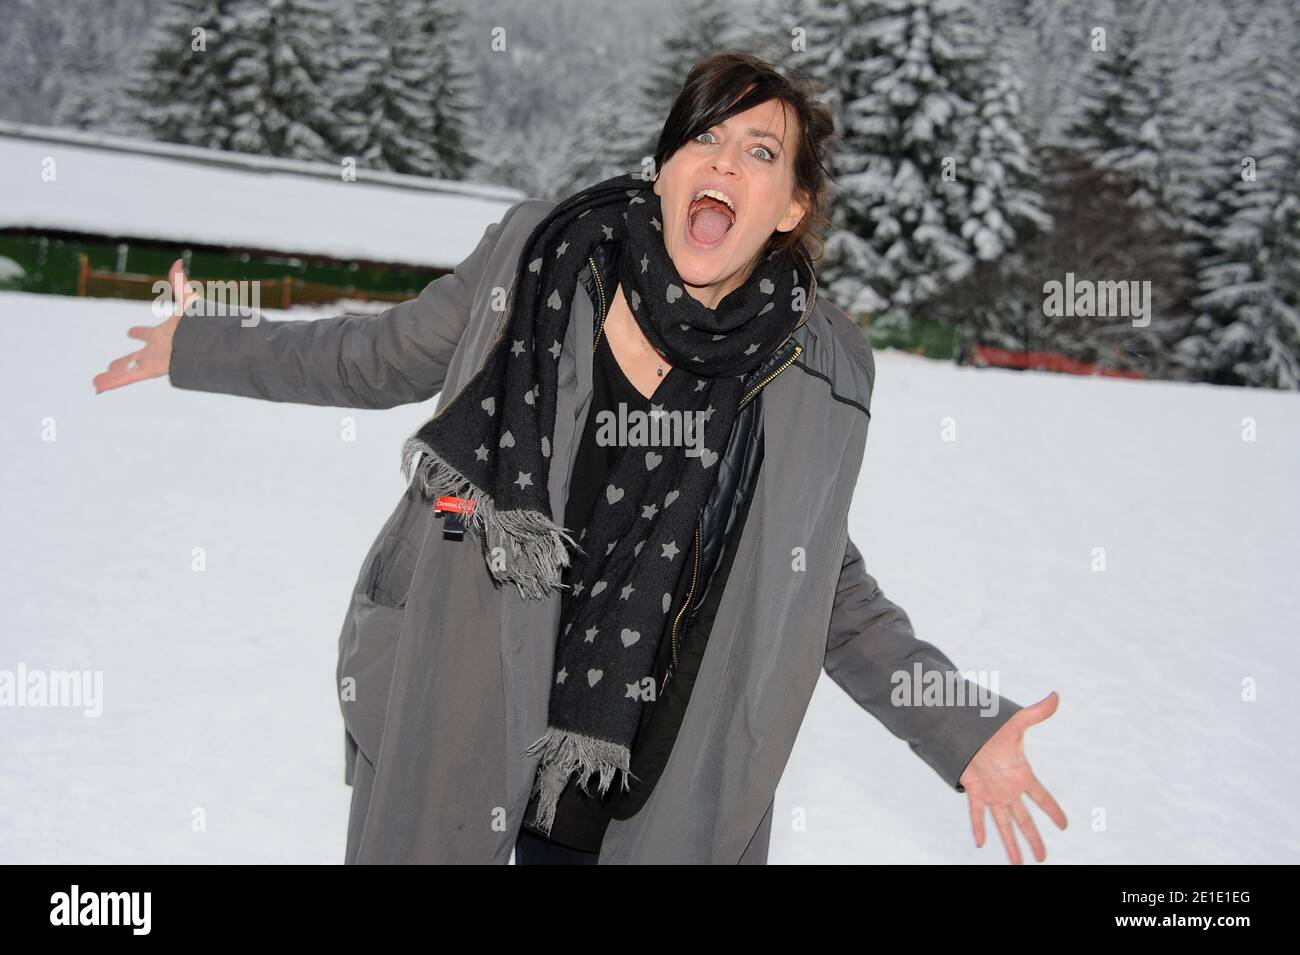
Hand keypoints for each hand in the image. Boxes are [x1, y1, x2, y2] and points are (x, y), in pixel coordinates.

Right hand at [93, 258, 193, 393]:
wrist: (212, 344)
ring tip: (98, 381)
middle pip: (136, 356)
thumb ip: (180, 284)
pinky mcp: (152, 370)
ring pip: (129, 369)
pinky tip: (98, 387)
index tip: (130, 332)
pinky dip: (113, 382)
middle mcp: (158, 349)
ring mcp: (154, 361)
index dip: (139, 333)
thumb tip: (178, 262)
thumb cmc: (203, 324)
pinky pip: (129, 377)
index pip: (148, 334)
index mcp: (164, 335)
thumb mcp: (188, 302)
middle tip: (111, 364)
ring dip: (114, 374)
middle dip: (124, 360)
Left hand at [959, 691, 1066, 863]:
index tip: (1064, 825)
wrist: (962, 727)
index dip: (1053, 810)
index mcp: (1022, 774)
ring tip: (1019, 864)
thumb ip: (1036, 712)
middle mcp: (1008, 788)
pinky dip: (978, 827)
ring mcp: (992, 792)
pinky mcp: (974, 791)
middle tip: (1043, 859)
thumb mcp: (1016, 722)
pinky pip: (977, 813)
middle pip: (1024, 820)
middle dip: (1034, 839)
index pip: (1042, 797)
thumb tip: (1056, 696)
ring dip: (1011, 844)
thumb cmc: (990, 725)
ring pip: (1004, 824)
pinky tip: (981, 843)